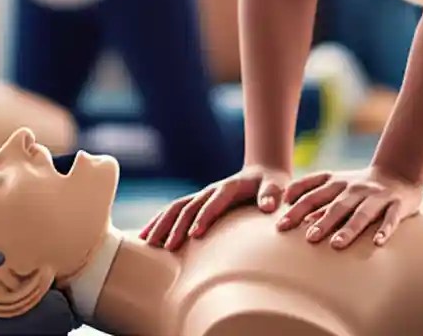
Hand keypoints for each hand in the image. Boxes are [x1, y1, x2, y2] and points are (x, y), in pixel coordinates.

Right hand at [139, 164, 289, 250]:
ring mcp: (201, 196)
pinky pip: (173, 211)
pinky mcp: (196, 203)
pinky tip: (146, 237)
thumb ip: (272, 194)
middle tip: (167, 246)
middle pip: (188, 206)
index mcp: (229, 187)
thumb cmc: (271, 185)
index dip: (204, 217)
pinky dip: (159, 222)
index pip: (214, 202)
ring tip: (147, 242)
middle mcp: (210, 190)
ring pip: (175, 207)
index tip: (195, 234)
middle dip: (177, 226)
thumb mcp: (276, 185)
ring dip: (161, 223)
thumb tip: (268, 207)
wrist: (262, 174)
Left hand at [277, 166, 422, 248]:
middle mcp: (354, 189)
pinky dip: (385, 230)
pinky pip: (391, 218)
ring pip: (362, 213)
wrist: (398, 174)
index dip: (297, 210)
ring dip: (349, 228)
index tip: (281, 226)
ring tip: (336, 244)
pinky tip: (378, 243)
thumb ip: (311, 190)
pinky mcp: (397, 205)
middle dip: (322, 222)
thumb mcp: (334, 182)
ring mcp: (376, 197)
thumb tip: (288, 204)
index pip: (313, 196)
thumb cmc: (358, 186)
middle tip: (309, 238)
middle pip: (336, 206)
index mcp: (336, 183)